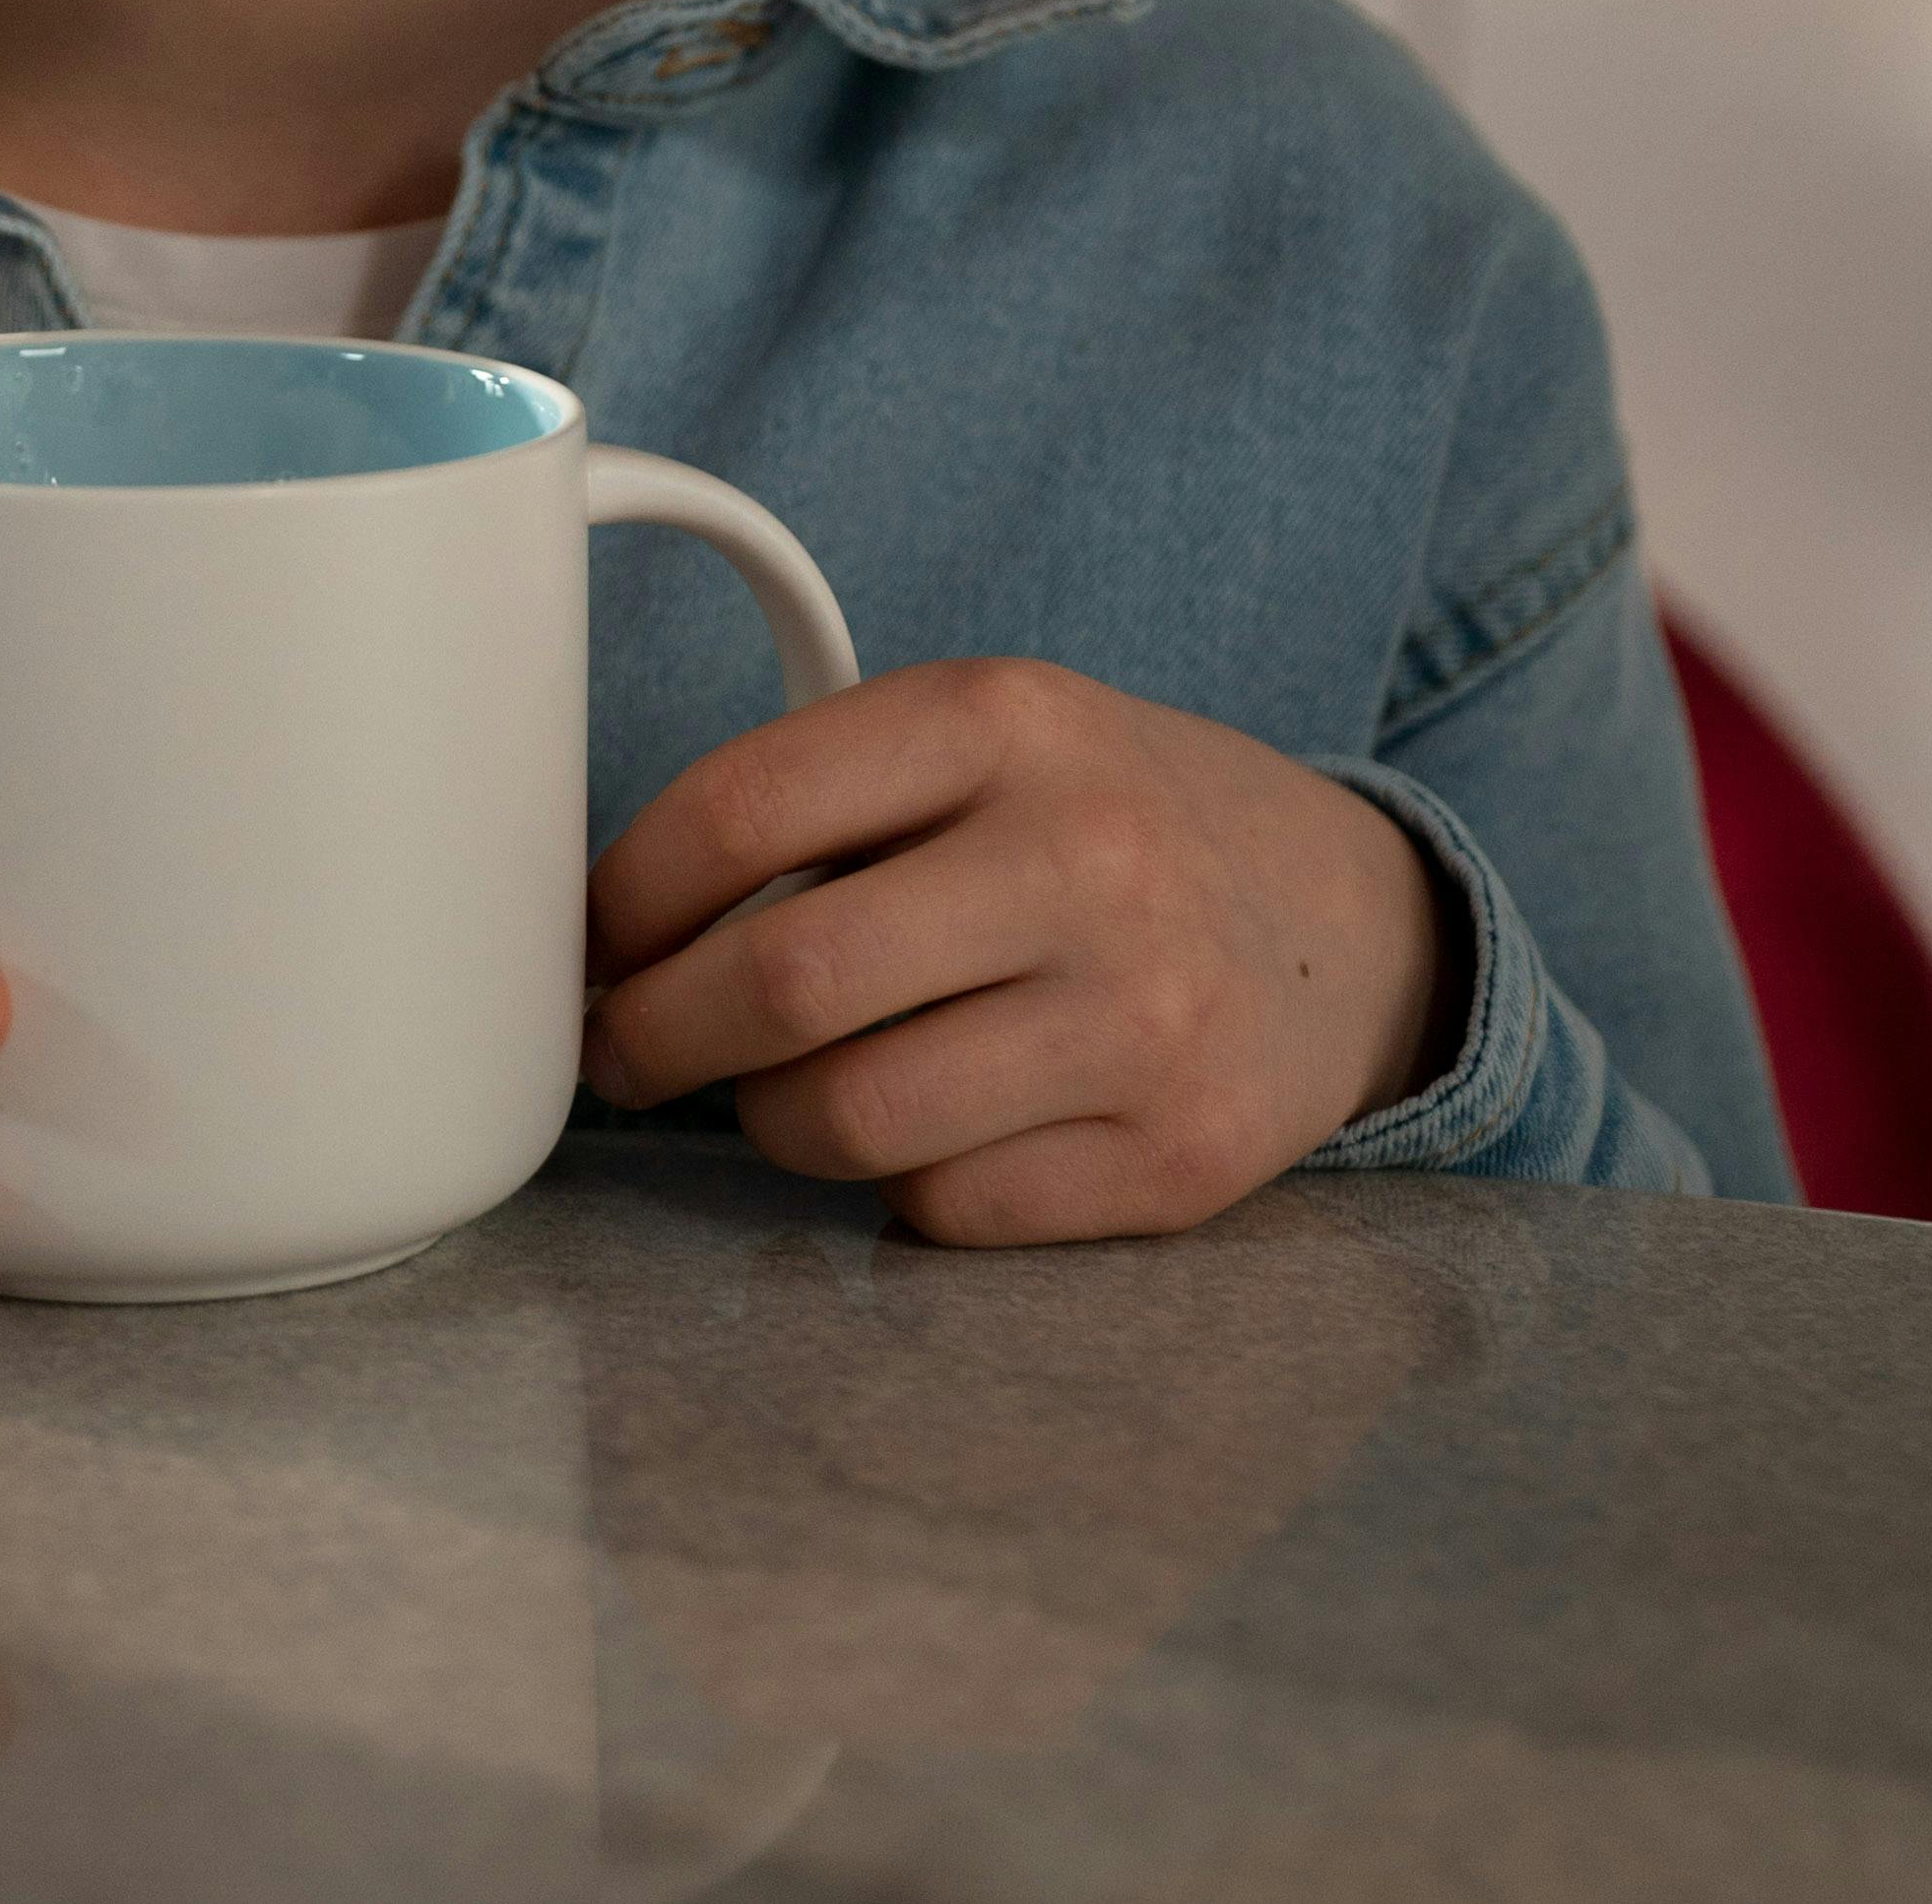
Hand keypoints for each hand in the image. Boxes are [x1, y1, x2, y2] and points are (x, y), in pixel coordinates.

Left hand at [581, 658, 1449, 1244]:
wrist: (1341, 919)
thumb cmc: (1106, 820)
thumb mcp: (987, 735)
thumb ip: (822, 795)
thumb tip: (609, 925)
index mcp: (1005, 721)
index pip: (743, 808)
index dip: (622, 895)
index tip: (589, 939)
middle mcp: (1082, 859)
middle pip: (783, 983)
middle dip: (654, 1034)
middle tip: (622, 1048)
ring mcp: (1141, 1019)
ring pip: (848, 1120)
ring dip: (768, 1119)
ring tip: (780, 1086)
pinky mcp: (1178, 1159)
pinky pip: (945, 1210)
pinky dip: (897, 1183)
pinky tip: (926, 1126)